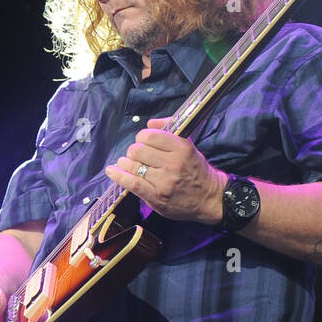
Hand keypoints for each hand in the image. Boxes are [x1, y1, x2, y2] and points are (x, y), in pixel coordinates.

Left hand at [104, 117, 227, 223]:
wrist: (210, 198)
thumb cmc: (197, 170)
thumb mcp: (189, 146)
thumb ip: (170, 130)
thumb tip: (150, 122)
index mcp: (181, 147)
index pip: (149, 135)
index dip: (142, 137)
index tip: (143, 142)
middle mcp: (172, 163)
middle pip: (137, 150)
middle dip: (133, 151)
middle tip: (137, 157)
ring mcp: (164, 181)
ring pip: (133, 166)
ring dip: (125, 163)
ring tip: (126, 164)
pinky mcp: (157, 197)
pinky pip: (132, 184)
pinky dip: (118, 176)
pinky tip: (111, 171)